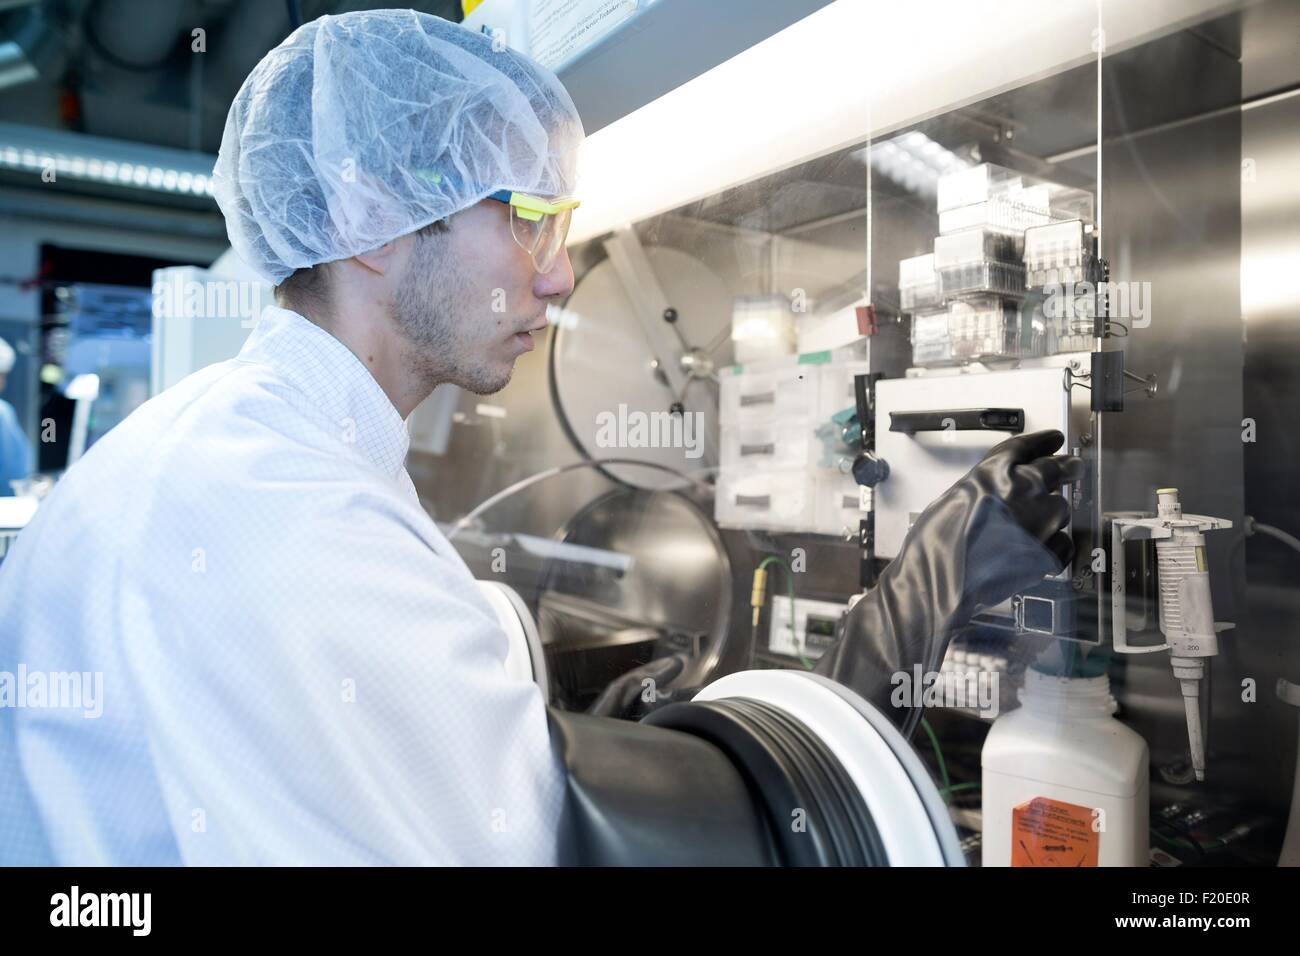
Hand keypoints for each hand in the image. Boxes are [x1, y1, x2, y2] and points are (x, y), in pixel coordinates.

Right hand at [814, 429, 1083, 728]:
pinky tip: (1041, 546)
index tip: (1054, 439)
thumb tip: (1001, 486)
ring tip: (1038, 521)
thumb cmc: (932, 546)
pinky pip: (1062, 543)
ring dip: (1053, 510)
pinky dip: (1055, 542)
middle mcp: (1020, 493)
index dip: (1043, 441)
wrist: (935, 585)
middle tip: (1072, 466)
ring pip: (1060, 508)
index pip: (1026, 447)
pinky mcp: (1044, 556)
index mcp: (992, 475)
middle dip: (1065, 467)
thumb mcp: (953, 499)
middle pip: (1055, 470)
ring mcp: (1037, 525)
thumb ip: (984, 487)